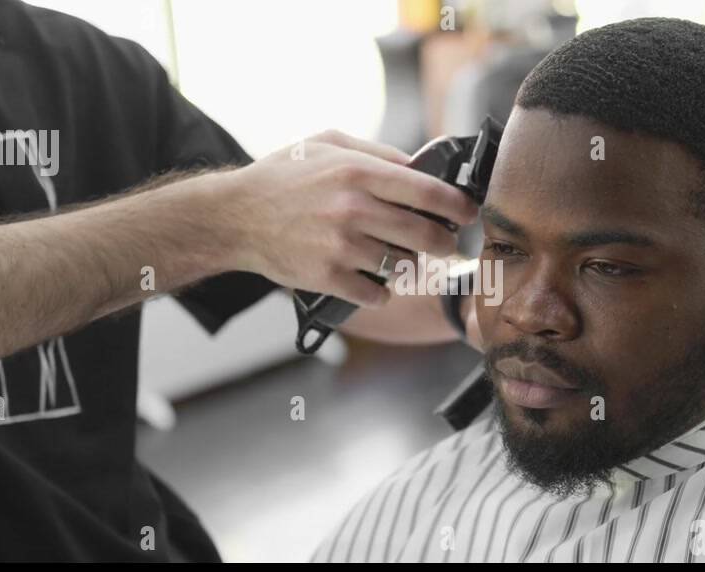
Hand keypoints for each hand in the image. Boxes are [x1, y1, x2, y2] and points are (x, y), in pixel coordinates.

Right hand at [225, 130, 477, 306]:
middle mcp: (353, 209)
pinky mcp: (328, 278)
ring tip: (390, 254)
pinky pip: (377, 293)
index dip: (459, 206)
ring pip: (403, 266)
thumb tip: (422, 167)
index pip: (429, 192)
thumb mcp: (328, 144)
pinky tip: (368, 277)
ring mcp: (341, 247)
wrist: (235, 216)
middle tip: (444, 244)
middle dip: (444, 243)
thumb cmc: (283, 177)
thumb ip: (377, 153)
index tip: (469, 214)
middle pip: (426, 236)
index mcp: (358, 172)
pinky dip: (380, 290)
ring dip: (405, 263)